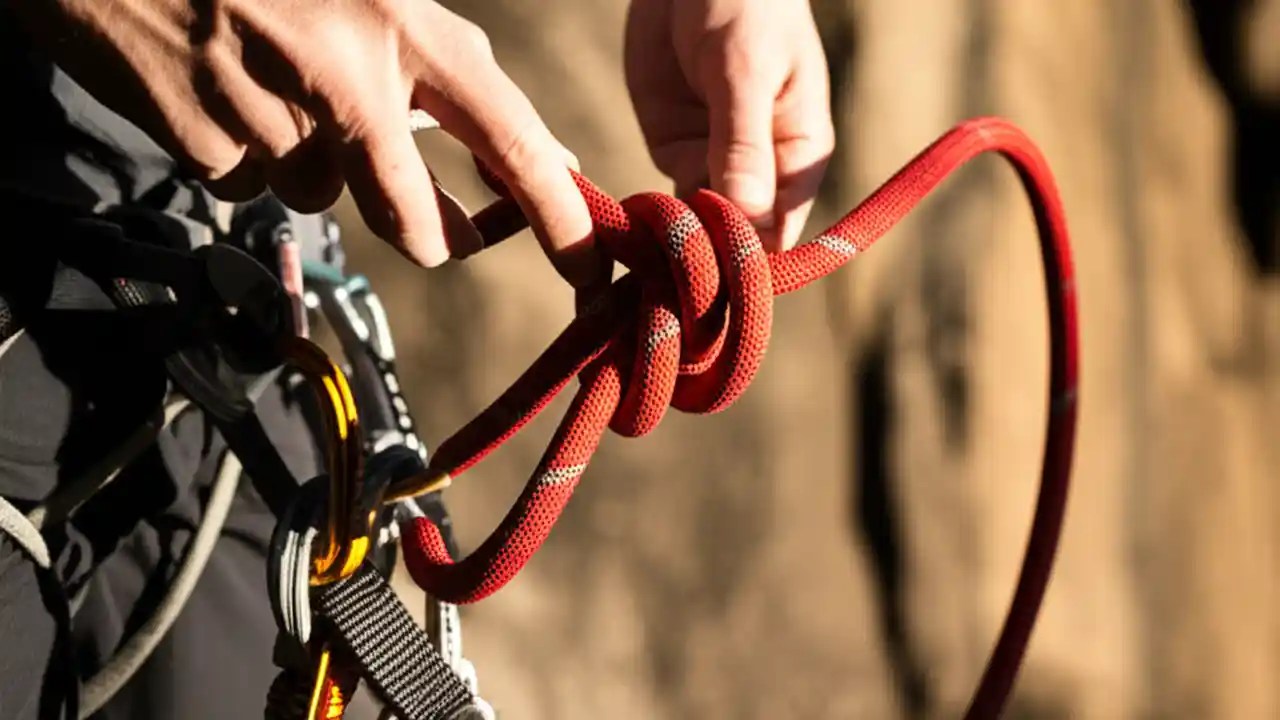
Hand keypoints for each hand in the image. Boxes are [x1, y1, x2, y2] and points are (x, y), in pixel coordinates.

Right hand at [12, 0, 599, 285]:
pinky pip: (248, 182)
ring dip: (310, 162)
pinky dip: (244, 151)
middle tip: (435, 225)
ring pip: (319, 194)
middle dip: (431, 234)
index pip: (510, 140)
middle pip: (415, 221)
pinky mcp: (203, 142)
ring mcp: (269, 114)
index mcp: (404, 24)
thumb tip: (530, 155)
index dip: (558, 218)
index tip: (591, 271)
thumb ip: (442, 70)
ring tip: (273, 83)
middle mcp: (345, 74)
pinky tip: (221, 87)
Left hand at [624, 0, 833, 251]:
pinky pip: (663, 200)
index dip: (750, 260)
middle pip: (736, 239)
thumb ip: (742, 143)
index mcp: (798, 156)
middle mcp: (760, 171)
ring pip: (697, 227)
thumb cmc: (745, 3)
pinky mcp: (674, 151)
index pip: (781, 230)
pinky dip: (648, 221)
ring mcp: (713, 163)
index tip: (712, 276)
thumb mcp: (744, 72)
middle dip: (706, 261)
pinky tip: (629, 239)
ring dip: (673, 247)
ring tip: (647, 267)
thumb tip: (747, 218)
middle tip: (667, 277)